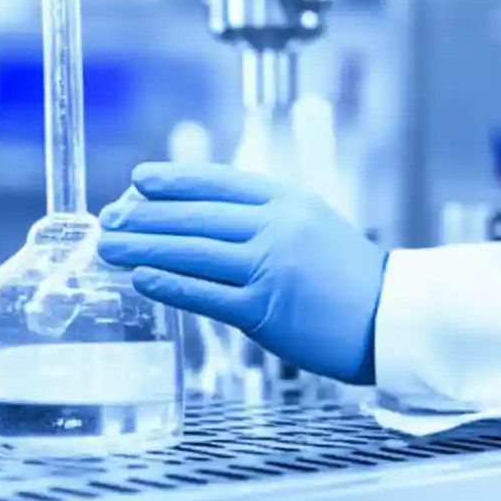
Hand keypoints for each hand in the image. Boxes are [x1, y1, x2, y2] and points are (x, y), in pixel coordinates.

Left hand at [97, 162, 387, 384]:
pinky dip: (167, 284)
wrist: (391, 320)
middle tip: (108, 218)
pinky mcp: (264, 310)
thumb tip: (195, 215)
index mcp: (287, 201)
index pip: (217, 181)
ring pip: (191, 252)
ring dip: (143, 248)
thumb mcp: (309, 224)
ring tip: (110, 246)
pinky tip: (140, 278)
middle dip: (144, 216)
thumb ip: (260, 216)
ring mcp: (270, 268)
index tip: (138, 180)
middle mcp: (277, 228)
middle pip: (195, 216)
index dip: (173, 180)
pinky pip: (204, 293)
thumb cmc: (346, 276)